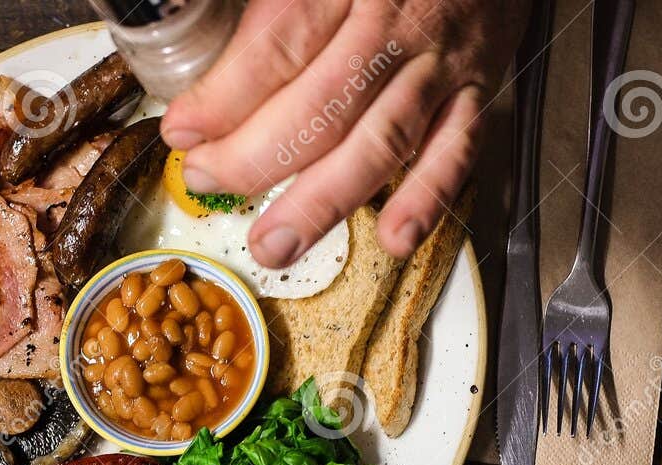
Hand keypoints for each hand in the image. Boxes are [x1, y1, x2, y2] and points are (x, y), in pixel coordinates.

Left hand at [161, 0, 526, 266]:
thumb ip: (268, 9)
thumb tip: (186, 36)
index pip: (280, 44)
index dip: (225, 96)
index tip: (183, 130)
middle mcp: (396, 23)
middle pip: (322, 106)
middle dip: (256, 158)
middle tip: (207, 182)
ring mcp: (440, 63)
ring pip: (379, 140)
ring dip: (323, 202)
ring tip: (274, 244)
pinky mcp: (478, 91)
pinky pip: (456, 151)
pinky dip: (427, 199)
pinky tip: (394, 237)